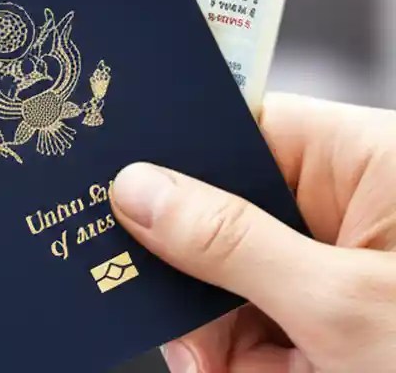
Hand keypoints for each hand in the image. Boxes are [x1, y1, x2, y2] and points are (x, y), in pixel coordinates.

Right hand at [111, 93, 395, 371]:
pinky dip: (243, 360)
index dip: (172, 153)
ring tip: (218, 367)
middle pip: (222, 215)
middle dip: (191, 276)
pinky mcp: (334, 319)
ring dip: (215, 336)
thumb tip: (137, 190)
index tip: (110, 183)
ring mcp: (340, 266)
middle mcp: (352, 205)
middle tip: (172, 321)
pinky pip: (254, 324)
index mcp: (366, 161)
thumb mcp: (339, 302)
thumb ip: (231, 243)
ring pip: (228, 280)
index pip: (242, 127)